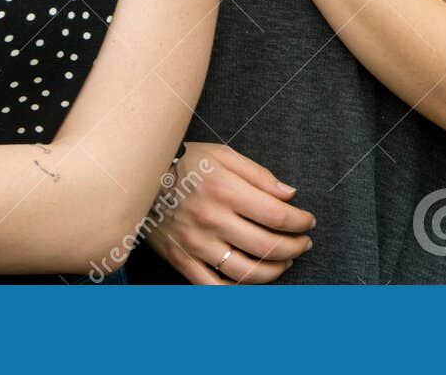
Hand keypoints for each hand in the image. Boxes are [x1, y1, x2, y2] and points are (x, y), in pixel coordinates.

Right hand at [143, 142, 314, 283]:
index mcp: (226, 190)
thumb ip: (258, 175)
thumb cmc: (184, 162)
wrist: (137, 178)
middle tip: (304, 243)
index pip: (277, 216)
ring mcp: (196, 243)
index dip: (301, 222)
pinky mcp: (182, 259)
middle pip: (267, 246)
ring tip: (285, 262)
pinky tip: (252, 279)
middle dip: (294, 247)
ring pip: (245, 272)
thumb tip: (290, 194)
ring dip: (274, 271)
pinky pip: (213, 286)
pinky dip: (237, 290)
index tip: (308, 222)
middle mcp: (213, 220)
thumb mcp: (222, 155)